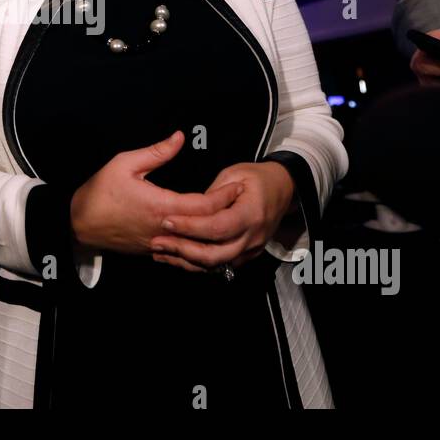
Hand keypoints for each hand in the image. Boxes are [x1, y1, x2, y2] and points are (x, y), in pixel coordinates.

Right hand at [69, 130, 242, 255]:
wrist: (78, 224)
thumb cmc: (99, 192)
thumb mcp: (125, 163)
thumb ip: (156, 152)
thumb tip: (180, 137)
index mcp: (161, 207)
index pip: (204, 205)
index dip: (224, 196)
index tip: (238, 186)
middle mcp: (165, 230)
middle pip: (206, 227)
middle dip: (227, 214)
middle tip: (244, 202)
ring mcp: (160, 244)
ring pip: (197, 244)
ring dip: (216, 233)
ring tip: (233, 218)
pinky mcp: (153, 251)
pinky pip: (184, 252)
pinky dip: (199, 245)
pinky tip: (209, 237)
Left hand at [150, 161, 295, 272]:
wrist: (282, 189)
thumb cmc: (256, 178)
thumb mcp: (234, 174)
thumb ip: (213, 195)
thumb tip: (189, 209)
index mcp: (252, 213)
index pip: (218, 226)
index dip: (190, 226)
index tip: (167, 220)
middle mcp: (253, 237)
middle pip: (215, 254)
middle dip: (183, 250)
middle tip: (157, 241)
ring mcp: (251, 250)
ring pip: (215, 265)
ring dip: (185, 260)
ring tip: (160, 251)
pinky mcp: (245, 255)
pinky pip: (219, 265)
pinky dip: (195, 263)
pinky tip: (174, 256)